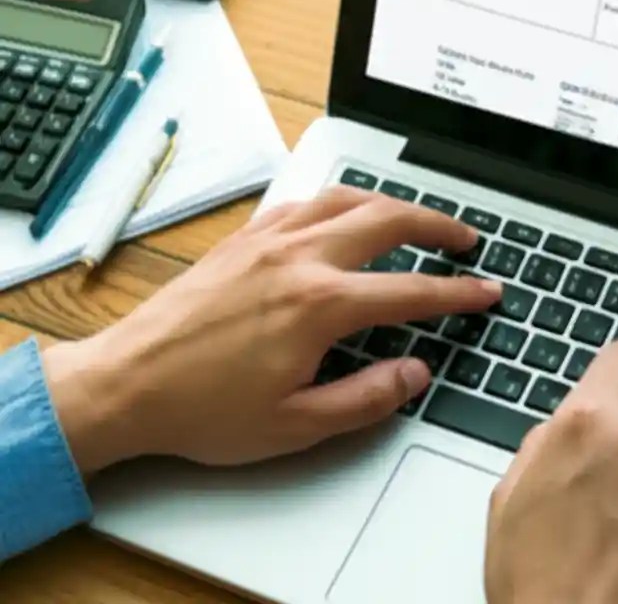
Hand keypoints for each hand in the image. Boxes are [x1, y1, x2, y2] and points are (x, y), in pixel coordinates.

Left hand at [42, 187, 501, 475]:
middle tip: (465, 238)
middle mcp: (298, 260)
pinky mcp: (242, 240)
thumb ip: (367, 397)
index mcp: (319, 306)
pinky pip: (304, 202)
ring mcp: (267, 242)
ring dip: (391, 204)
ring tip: (416, 218)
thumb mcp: (296, 425)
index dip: (459, 292)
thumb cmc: (202, 409)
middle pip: (388, 220)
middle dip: (437, 225)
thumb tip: (415, 373)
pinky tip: (345, 215)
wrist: (125, 385)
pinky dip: (339, 201)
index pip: (412, 290)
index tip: (486, 291)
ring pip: (346, 198)